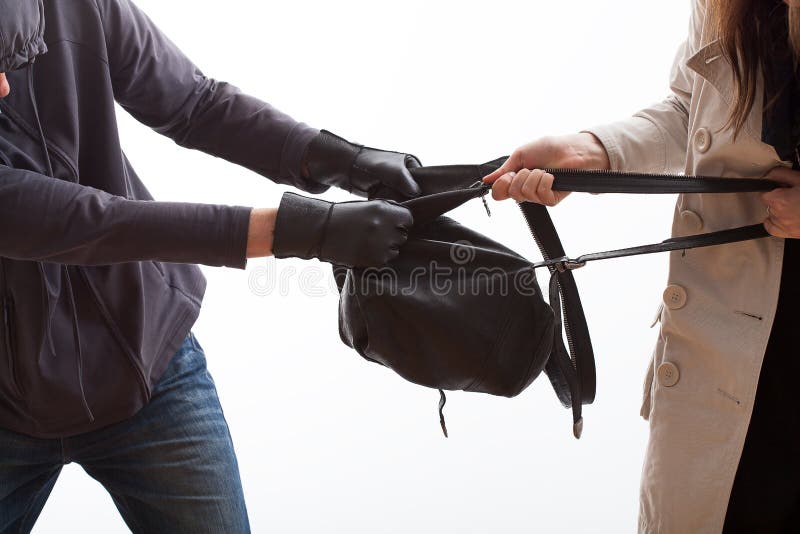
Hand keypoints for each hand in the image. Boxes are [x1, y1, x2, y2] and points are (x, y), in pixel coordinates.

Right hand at [271, 192, 412, 266]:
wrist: (322, 231)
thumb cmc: (344, 216)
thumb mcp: (368, 206)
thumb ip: (389, 211)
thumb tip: (406, 219)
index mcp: (384, 211)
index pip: (408, 219)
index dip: (401, 222)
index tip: (391, 224)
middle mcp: (385, 228)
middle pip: (403, 236)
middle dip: (392, 236)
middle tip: (374, 234)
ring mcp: (381, 246)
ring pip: (395, 250)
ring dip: (385, 249)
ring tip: (367, 243)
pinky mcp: (376, 261)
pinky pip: (385, 261)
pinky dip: (377, 259)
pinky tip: (363, 251)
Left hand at [304, 130, 421, 199]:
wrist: (345, 167)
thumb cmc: (370, 164)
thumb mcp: (392, 171)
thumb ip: (406, 181)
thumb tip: (418, 194)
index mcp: (411, 163)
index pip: (426, 181)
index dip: (425, 192)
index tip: (422, 203)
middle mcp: (405, 174)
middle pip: (415, 193)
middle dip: (411, 200)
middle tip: (406, 207)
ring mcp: (394, 184)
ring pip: (404, 200)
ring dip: (400, 205)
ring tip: (395, 209)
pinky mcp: (384, 193)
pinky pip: (392, 204)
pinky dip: (391, 207)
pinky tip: (389, 211)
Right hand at [482, 133, 609, 204]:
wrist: (572, 149)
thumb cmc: (549, 149)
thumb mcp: (520, 155)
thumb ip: (503, 169)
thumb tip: (487, 179)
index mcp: (516, 180)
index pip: (499, 193)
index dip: (500, 185)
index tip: (508, 175)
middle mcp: (525, 190)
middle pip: (511, 194)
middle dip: (520, 177)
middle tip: (529, 169)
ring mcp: (538, 196)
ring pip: (525, 194)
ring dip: (534, 176)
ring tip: (543, 170)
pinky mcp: (551, 199)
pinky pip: (540, 195)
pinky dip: (545, 181)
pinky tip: (551, 176)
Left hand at [761, 167, 799, 237]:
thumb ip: (781, 175)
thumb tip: (768, 174)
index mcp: (780, 200)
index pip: (763, 191)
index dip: (772, 186)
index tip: (780, 185)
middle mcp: (779, 215)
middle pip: (768, 202)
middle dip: (777, 196)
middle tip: (793, 194)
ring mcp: (784, 226)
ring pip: (771, 214)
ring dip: (778, 209)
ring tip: (794, 205)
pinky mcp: (789, 234)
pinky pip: (772, 228)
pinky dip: (775, 222)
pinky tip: (785, 216)